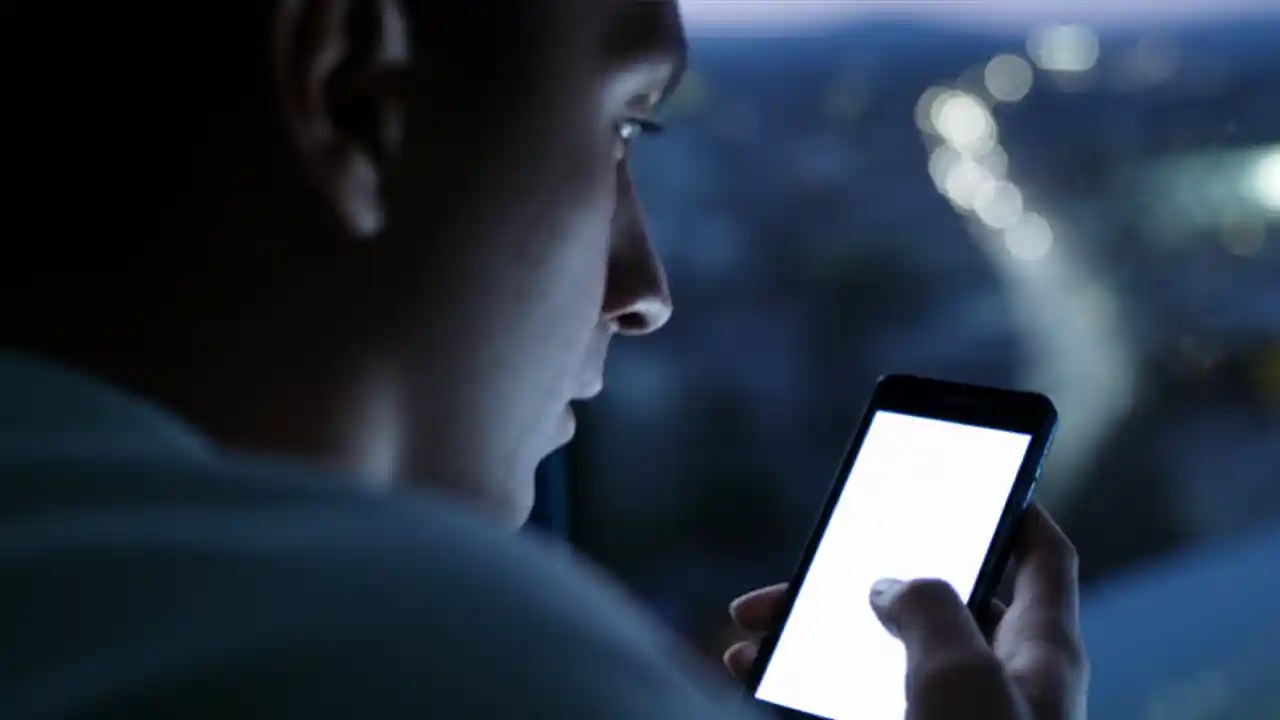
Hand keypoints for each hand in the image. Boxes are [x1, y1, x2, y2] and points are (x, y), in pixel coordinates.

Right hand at [724, 504, 1088, 719]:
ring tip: (752, 620)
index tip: (973, 470)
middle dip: (873, 565)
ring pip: (878, 648)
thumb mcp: (963, 677)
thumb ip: (927, 605)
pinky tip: (750, 668)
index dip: (1016, 503)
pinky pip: (847, 698)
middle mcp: (997, 684)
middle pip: (940, 595)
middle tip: (817, 550)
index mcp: (1039, 654)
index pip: (1042, 557)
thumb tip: (889, 585)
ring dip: (816, 624)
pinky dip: (798, 678)